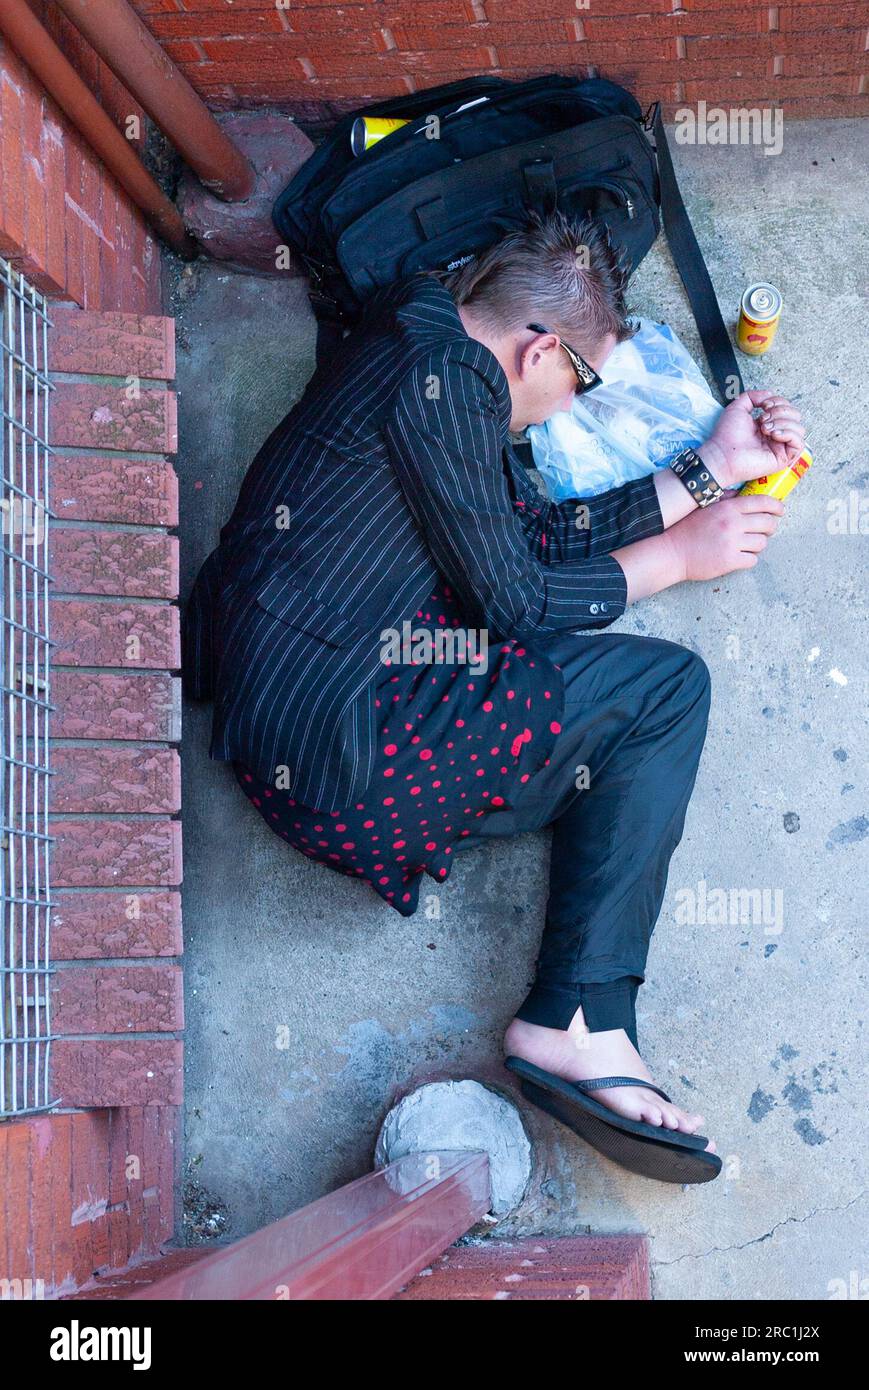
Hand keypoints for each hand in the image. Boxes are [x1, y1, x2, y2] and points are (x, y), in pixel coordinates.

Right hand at [667, 493, 784, 581]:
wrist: (671, 553)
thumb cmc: (685, 529)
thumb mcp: (704, 507)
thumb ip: (724, 499)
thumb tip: (741, 495)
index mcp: (728, 508)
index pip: (762, 502)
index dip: (776, 506)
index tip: (780, 510)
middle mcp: (733, 523)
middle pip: (768, 523)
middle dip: (770, 527)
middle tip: (764, 530)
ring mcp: (732, 543)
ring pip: (762, 543)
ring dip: (757, 544)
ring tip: (746, 545)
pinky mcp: (730, 561)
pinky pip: (753, 560)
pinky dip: (748, 559)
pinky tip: (738, 557)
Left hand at [699, 389, 805, 489]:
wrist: (722, 454)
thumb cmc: (726, 436)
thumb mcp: (738, 406)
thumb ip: (753, 396)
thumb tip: (770, 394)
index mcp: (767, 423)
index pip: (786, 407)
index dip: (778, 402)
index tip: (763, 406)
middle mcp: (775, 435)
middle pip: (795, 415)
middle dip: (781, 411)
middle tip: (763, 419)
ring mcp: (780, 447)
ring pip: (799, 428)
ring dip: (783, 423)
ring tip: (765, 429)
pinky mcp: (783, 458)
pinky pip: (799, 443)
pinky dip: (789, 434)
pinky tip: (774, 435)